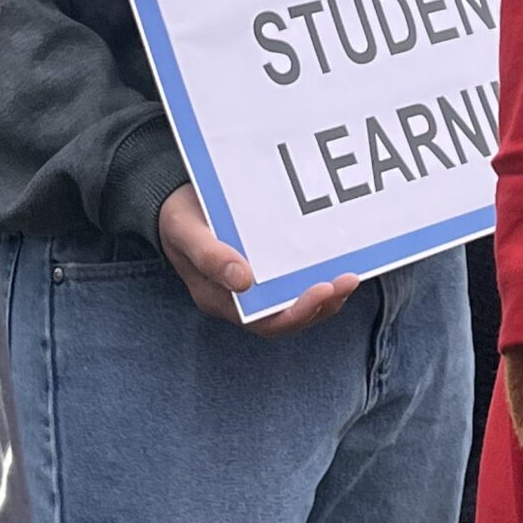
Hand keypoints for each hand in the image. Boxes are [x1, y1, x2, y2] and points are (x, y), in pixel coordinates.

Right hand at [156, 185, 359, 337]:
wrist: (173, 201)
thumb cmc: (178, 216)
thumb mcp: (186, 231)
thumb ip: (209, 255)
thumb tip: (243, 282)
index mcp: (218, 299)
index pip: (264, 321)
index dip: (297, 312)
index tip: (322, 289)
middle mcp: (239, 300)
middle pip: (286, 317)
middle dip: (321, 304)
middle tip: (348, 280)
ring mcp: (252, 286)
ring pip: (294, 303)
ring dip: (325, 295)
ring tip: (350, 276)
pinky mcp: (264, 268)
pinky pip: (294, 282)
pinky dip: (317, 276)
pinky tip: (336, 261)